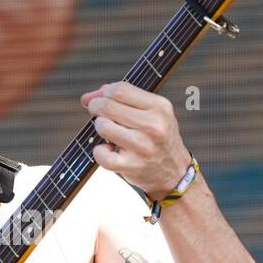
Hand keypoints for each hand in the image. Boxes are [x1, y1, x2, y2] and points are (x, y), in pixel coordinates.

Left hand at [81, 81, 192, 200]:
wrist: (174, 172)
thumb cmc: (157, 138)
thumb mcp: (151, 112)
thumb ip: (123, 99)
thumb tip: (88, 97)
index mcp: (159, 107)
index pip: (120, 89)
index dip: (103, 93)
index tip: (100, 100)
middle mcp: (154, 125)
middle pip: (108, 106)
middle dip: (96, 108)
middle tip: (98, 114)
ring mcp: (143, 147)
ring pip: (103, 126)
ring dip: (99, 128)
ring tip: (108, 133)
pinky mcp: (132, 166)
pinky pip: (101, 154)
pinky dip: (99, 151)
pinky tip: (108, 150)